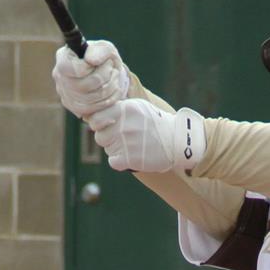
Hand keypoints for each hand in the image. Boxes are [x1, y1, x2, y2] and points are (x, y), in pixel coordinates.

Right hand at [52, 39, 129, 119]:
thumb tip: (90, 60)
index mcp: (63, 58)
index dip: (90, 68)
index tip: (98, 62)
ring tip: (115, 78)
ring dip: (109, 88)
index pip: (74, 69)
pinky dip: (108, 100)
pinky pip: (92, 109)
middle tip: (113, 70)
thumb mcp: (106, 49)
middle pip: (83, 86)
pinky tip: (113, 90)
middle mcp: (59, 77)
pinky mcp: (75, 108)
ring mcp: (65, 94)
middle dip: (104, 78)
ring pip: (89, 99)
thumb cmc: (103, 58)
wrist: (107, 73)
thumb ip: (100, 50)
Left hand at [88, 99, 202, 173]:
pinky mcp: (130, 159)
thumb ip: (117, 109)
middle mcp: (124, 125)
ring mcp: (127, 142)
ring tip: (134, 146)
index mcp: (125, 109)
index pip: (95, 119)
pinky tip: (132, 157)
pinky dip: (120, 162)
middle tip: (126, 139)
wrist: (177, 141)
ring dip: (117, 150)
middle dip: (109, 139)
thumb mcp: (138, 107)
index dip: (99, 125)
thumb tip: (92, 116)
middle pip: (100, 137)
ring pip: (108, 150)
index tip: (107, 127)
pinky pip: (113, 162)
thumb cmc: (155, 124)